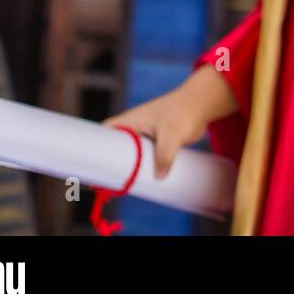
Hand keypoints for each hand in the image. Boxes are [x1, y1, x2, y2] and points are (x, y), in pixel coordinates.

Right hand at [103, 67, 228, 178]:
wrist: (202, 106)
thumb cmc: (183, 113)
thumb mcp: (172, 135)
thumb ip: (165, 155)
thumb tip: (160, 177)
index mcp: (129, 121)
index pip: (103, 134)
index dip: (93, 149)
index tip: (92, 170)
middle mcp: (133, 128)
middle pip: (113, 148)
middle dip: (109, 165)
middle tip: (106, 185)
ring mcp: (145, 136)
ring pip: (129, 155)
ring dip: (126, 168)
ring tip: (121, 187)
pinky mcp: (156, 143)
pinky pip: (143, 158)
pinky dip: (140, 168)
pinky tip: (141, 182)